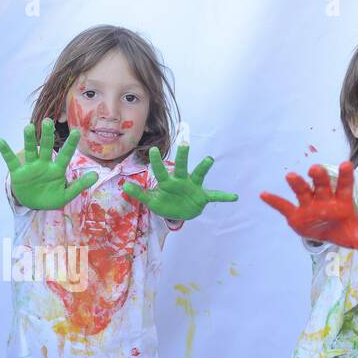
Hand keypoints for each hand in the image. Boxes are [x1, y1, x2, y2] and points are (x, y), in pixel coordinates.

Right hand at [0, 118, 97, 209]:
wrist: (33, 205)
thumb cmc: (51, 197)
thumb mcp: (66, 195)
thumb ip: (79, 185)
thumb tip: (95, 175)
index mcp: (57, 169)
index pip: (65, 154)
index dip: (70, 144)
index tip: (77, 132)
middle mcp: (44, 164)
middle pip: (45, 147)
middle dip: (46, 135)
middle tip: (48, 121)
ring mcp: (30, 167)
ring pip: (30, 151)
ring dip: (28, 140)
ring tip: (28, 127)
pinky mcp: (18, 173)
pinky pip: (11, 161)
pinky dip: (6, 152)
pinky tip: (1, 141)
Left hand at [122, 145, 237, 220]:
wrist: (180, 213)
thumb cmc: (165, 203)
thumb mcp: (151, 201)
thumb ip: (139, 194)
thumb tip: (124, 186)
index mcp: (167, 182)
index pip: (160, 170)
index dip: (156, 162)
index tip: (152, 149)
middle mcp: (181, 180)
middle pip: (181, 166)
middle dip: (183, 156)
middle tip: (185, 144)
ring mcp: (193, 187)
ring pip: (198, 175)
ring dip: (203, 168)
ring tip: (209, 160)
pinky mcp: (202, 196)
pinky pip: (214, 195)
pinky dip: (223, 196)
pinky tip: (233, 197)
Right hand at [260, 162, 357, 260]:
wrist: (328, 233)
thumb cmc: (344, 229)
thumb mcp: (356, 237)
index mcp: (341, 201)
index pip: (345, 186)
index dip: (345, 176)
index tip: (346, 165)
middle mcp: (325, 199)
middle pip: (322, 185)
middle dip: (319, 177)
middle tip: (315, 169)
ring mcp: (309, 205)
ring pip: (303, 191)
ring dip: (297, 184)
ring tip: (291, 176)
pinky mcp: (296, 214)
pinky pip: (284, 206)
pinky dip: (275, 201)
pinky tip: (264, 195)